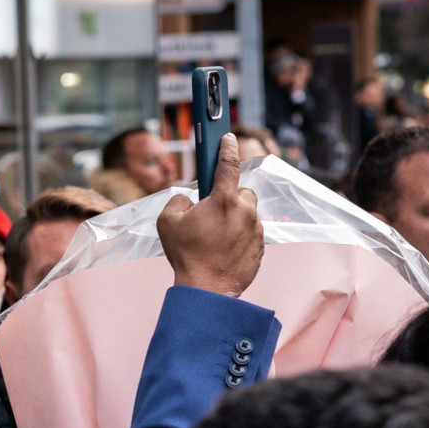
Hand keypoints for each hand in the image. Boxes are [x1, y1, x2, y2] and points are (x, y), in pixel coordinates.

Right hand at [158, 133, 262, 297]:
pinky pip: (251, 234)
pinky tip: (224, 250)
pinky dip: (240, 237)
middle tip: (211, 212)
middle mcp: (245, 211)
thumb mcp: (167, 223)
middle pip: (242, 191)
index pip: (228, 164)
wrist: (208, 291)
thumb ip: (178, 201)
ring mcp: (256, 230)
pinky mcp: (261, 247)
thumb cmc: (187, 256)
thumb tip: (189, 200)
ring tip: (215, 238)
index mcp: (223, 200)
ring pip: (247, 213)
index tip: (228, 137)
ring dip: (234, 219)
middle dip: (229, 197)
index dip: (227, 147)